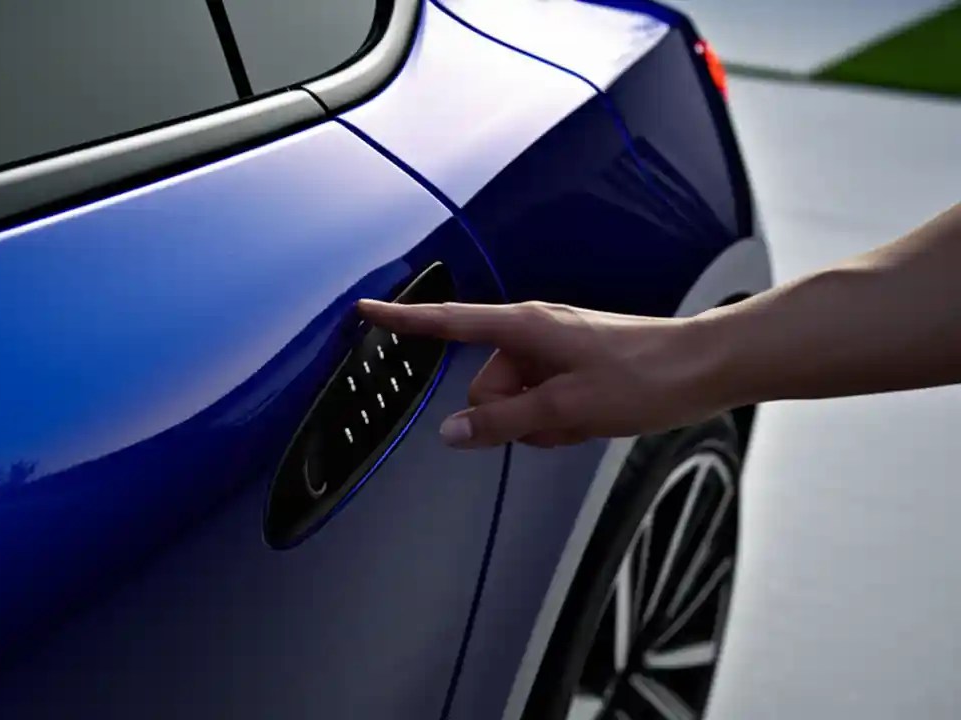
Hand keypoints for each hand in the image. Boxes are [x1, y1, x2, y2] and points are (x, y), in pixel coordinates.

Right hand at [356, 300, 719, 448]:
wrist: (705, 365)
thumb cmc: (643, 376)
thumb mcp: (565, 409)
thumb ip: (501, 423)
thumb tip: (452, 433)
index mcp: (522, 327)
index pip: (446, 324)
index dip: (402, 320)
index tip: (365, 309)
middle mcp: (533, 331)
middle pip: (484, 386)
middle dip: (509, 415)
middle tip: (556, 422)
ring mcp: (554, 347)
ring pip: (515, 399)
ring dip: (539, 421)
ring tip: (583, 419)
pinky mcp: (572, 362)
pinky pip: (541, 399)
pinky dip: (557, 417)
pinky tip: (591, 418)